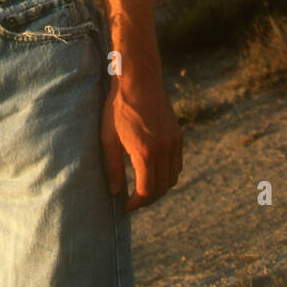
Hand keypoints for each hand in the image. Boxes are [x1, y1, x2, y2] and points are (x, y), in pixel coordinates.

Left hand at [100, 75, 182, 211]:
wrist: (139, 79)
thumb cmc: (119, 107)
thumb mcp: (108, 137)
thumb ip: (112, 167)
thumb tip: (114, 192)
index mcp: (146, 152)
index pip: (146, 191)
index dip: (136, 203)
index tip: (126, 206)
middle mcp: (164, 150)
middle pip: (162, 188)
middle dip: (147, 199)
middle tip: (133, 200)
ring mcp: (174, 142)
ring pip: (172, 178)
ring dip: (159, 188)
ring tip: (143, 188)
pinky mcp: (178, 136)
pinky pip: (177, 165)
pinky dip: (168, 174)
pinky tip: (153, 171)